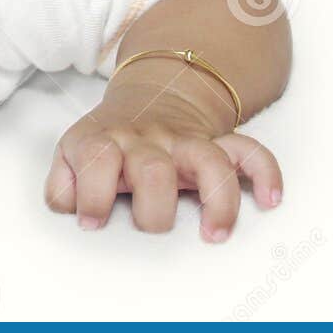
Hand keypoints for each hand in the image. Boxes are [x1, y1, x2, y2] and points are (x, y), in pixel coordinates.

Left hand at [43, 84, 282, 240]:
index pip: (98, 160)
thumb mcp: (73, 153)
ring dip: (216, 200)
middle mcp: (147, 141)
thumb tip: (68, 209)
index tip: (92, 222)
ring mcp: (184, 142)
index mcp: (106, 142)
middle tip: (150, 228)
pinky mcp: (216, 144)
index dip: (91, 195)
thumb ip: (62, 184)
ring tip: (214, 235)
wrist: (149, 98)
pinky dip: (264, 173)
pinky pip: (249, 151)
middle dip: (152, 208)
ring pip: (207, 160)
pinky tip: (270, 199)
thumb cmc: (108, 142)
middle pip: (153, 170)